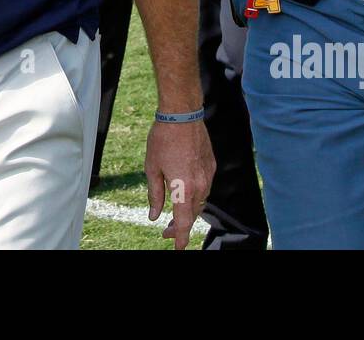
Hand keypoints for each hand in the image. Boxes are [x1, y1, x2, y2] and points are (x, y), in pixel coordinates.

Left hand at [144, 119, 214, 249]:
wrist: (182, 114)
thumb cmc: (163, 139)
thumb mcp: (152, 169)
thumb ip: (155, 195)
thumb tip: (154, 216)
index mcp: (183, 189)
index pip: (184, 222)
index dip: (180, 239)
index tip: (177, 248)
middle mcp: (200, 185)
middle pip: (193, 215)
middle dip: (181, 226)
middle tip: (166, 231)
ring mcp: (207, 175)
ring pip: (200, 202)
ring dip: (188, 210)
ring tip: (175, 214)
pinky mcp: (211, 166)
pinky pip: (204, 187)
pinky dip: (194, 195)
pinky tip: (184, 192)